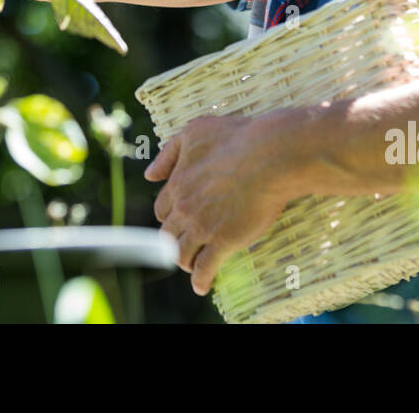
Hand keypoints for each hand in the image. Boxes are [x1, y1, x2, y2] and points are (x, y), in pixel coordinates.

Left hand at [144, 113, 291, 296]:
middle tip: (184, 246)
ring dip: (184, 262)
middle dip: (174, 241)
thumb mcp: (195, 132)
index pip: (163, 209)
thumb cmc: (237, 138)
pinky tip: (202, 286)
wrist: (269, 155)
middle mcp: (184, 207)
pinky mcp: (222, 241)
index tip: (179, 221)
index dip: (171, 216)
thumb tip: (149, 175)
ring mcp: (202, 226)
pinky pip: (204, 268)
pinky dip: (200, 280)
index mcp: (177, 183)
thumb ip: (169, 153)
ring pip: (181, 253)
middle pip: (168, 234)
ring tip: (192, 267)